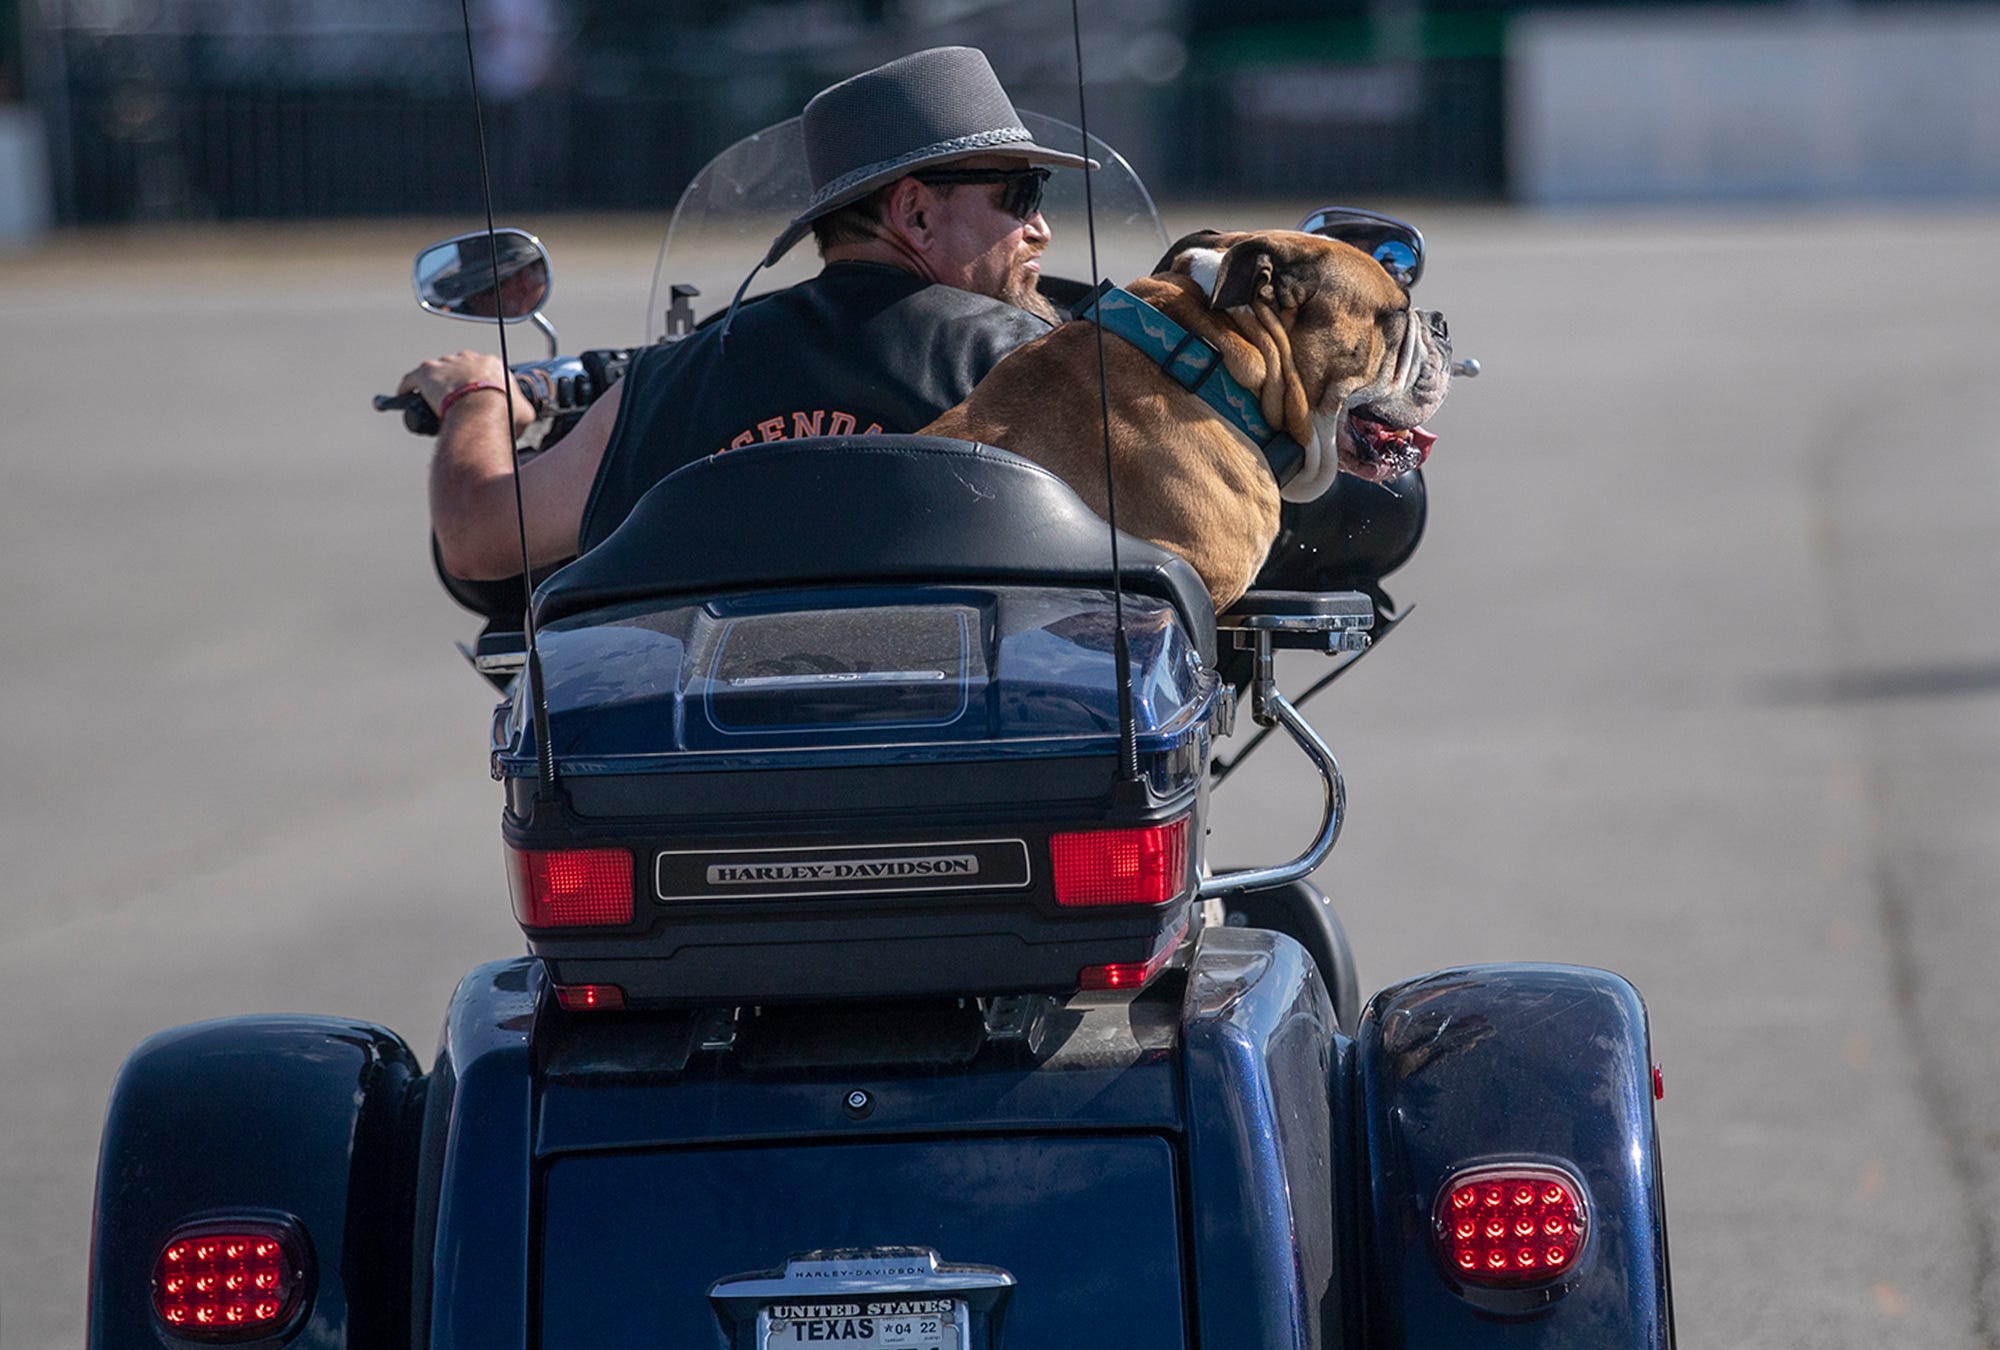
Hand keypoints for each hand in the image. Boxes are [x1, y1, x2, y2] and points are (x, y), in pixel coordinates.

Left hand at [396, 350, 533, 434]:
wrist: (483, 409)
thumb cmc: (505, 412)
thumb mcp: (524, 413)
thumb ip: (522, 410)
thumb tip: (521, 417)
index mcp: (492, 364)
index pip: (483, 372)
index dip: (479, 387)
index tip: (477, 400)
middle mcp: (468, 358)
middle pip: (459, 369)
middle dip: (457, 383)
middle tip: (457, 403)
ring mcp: (446, 363)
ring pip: (436, 372)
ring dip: (434, 385)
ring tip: (432, 402)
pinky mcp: (426, 373)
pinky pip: (412, 379)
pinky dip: (407, 386)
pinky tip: (404, 395)